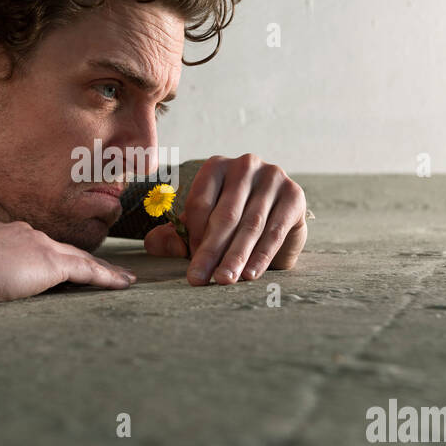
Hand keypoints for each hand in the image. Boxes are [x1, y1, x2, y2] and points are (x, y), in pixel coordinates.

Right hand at [0, 221, 135, 302]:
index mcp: (8, 234)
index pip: (39, 247)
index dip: (55, 256)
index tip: (63, 264)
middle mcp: (29, 235)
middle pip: (65, 250)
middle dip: (85, 260)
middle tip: (105, 269)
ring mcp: (41, 246)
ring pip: (81, 259)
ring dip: (103, 270)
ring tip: (123, 279)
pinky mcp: (52, 263)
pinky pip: (88, 271)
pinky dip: (107, 278)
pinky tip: (123, 285)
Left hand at [143, 154, 306, 284]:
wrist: (279, 223)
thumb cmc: (234, 223)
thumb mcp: (202, 228)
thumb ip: (175, 235)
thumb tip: (152, 244)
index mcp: (216, 166)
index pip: (200, 203)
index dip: (192, 236)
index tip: (190, 263)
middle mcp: (245, 164)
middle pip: (224, 215)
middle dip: (210, 251)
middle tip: (198, 279)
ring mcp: (272, 176)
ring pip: (250, 225)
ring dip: (236, 256)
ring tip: (224, 280)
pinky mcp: (294, 194)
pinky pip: (275, 230)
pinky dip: (262, 255)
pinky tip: (251, 274)